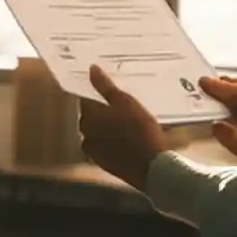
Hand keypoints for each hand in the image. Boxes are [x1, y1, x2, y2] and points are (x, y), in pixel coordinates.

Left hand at [77, 65, 171, 190]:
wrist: (151, 166)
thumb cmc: (139, 130)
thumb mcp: (125, 102)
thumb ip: (106, 86)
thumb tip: (91, 69)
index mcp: (89, 115)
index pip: (85, 98)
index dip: (97, 94)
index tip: (110, 91)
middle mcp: (85, 132)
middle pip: (90, 116)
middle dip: (102, 111)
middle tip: (121, 107)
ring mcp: (93, 150)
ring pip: (96, 132)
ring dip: (106, 127)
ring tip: (126, 123)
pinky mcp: (102, 163)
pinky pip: (103, 146)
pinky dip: (110, 142)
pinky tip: (126, 140)